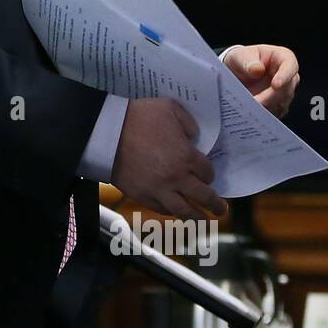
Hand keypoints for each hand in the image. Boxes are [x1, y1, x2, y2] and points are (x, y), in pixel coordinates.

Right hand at [111, 98, 227, 219]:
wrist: (106, 133)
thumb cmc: (138, 117)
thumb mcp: (169, 107)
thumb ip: (188, 121)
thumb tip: (194, 136)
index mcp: (186, 157)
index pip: (207, 172)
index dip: (209, 173)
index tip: (207, 174)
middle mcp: (177, 178)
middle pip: (203, 196)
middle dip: (215, 204)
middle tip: (220, 209)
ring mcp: (159, 190)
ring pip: (184, 210)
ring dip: (197, 217)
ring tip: (203, 219)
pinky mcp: (142, 196)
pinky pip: (161, 210)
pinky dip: (171, 212)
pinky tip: (175, 212)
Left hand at [224, 44, 299, 117]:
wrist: (234, 73)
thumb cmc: (241, 60)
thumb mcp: (239, 56)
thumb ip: (247, 61)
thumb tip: (257, 69)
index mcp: (282, 57)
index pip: (290, 66)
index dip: (285, 76)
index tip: (275, 85)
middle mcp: (287, 75)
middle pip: (287, 88)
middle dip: (271, 96)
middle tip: (256, 101)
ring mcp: (283, 91)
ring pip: (283, 102)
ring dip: (267, 106)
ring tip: (250, 108)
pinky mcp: (277, 104)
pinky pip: (276, 111)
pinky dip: (265, 113)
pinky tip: (253, 113)